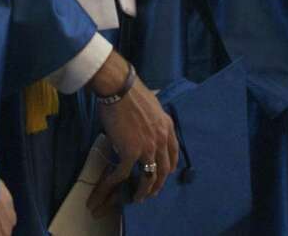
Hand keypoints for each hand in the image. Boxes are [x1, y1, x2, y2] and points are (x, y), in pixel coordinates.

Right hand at [88, 80, 177, 214]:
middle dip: (158, 184)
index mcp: (167, 127)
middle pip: (164, 169)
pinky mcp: (131, 152)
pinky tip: (112, 185)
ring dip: (143, 191)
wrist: (120, 88)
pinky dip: (117, 181)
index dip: (170, 166)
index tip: (165, 174)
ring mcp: (147, 148)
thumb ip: (152, 121)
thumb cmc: (131, 93)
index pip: (174, 152)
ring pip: (149, 177)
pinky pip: (125, 173)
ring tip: (137, 198)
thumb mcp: (151, 107)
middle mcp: (161, 139)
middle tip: (151, 193)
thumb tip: (143, 128)